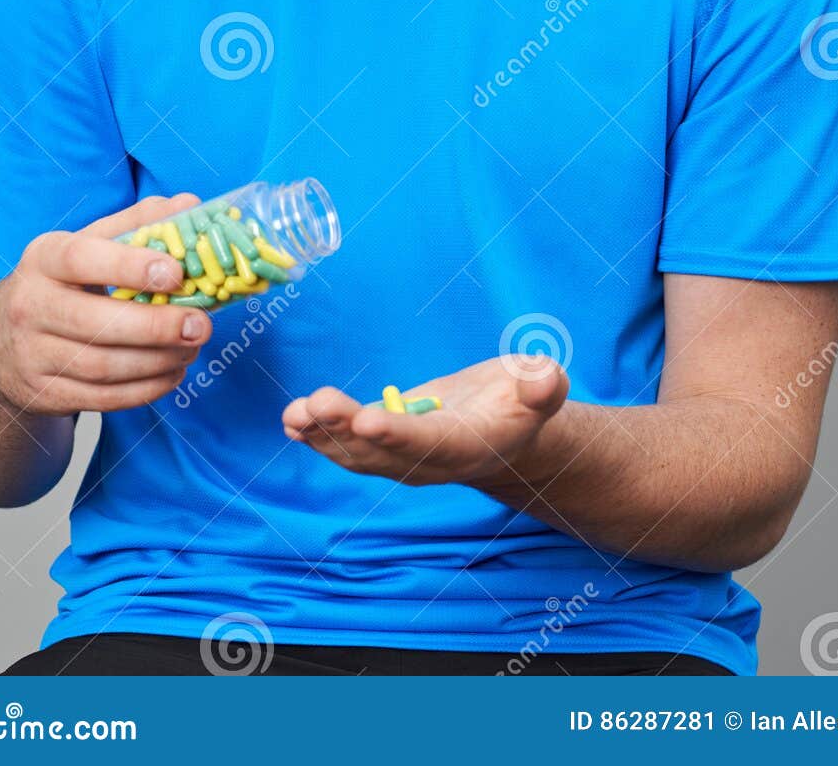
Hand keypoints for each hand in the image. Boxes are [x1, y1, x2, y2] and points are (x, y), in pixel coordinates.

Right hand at [0, 193, 213, 416]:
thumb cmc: (59, 283)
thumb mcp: (86, 245)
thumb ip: (137, 224)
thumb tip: (190, 204)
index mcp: (44, 258)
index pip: (82, 259)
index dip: (130, 265)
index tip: (176, 273)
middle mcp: (31, 306)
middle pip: (97, 323)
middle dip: (157, 327)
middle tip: (200, 325)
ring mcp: (32, 355)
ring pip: (104, 367)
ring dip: (158, 361)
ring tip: (192, 348)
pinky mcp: (44, 394)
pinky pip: (102, 398)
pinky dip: (145, 389)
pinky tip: (172, 372)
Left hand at [281, 354, 568, 486]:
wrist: (503, 427)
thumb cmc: (523, 401)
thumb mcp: (542, 387)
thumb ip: (542, 386)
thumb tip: (545, 376)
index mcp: (465, 446)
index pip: (428, 444)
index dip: (397, 435)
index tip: (367, 422)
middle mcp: (426, 461)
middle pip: (381, 451)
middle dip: (345, 430)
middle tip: (316, 405)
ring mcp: (400, 457)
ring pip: (355, 452)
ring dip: (322, 434)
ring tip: (294, 413)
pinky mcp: (382, 444)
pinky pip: (345, 445)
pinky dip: (317, 434)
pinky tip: (291, 420)